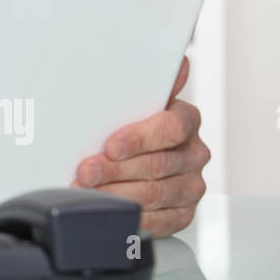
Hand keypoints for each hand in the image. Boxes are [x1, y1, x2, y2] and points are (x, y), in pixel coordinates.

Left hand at [71, 55, 209, 236]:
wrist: (134, 153)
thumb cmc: (128, 122)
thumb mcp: (133, 98)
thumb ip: (148, 81)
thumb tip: (177, 60)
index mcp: (185, 119)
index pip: (171, 127)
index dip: (139, 138)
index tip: (110, 145)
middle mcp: (193, 152)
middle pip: (157, 163)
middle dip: (116, 168)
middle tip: (85, 171)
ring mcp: (190, 184)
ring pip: (155, 193)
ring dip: (116, 192)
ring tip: (86, 189)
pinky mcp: (183, 212)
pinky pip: (161, 219)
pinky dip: (132, 215)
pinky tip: (109, 209)